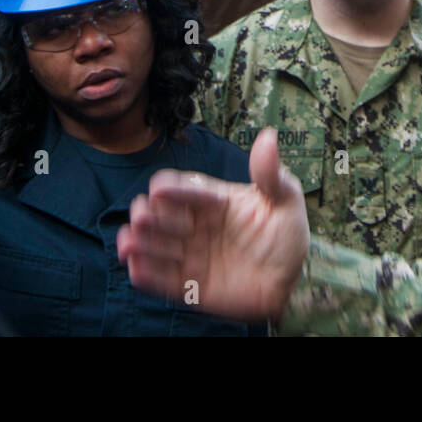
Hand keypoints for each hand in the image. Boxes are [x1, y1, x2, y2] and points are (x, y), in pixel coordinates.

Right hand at [117, 127, 309, 320]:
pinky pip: (163, 280)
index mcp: (214, 200)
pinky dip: (147, 274)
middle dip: (150, 215)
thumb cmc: (287, 236)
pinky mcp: (190, 285)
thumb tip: (268, 136)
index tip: (160, 189)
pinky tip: (134, 268)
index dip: (173, 188)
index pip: (186, 188)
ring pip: (157, 247)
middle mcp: (197, 225)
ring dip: (140, 243)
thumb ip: (271, 174)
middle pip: (163, 216)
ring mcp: (192, 255)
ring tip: (128, 243)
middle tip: (142, 215)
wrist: (294, 281)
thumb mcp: (285, 200)